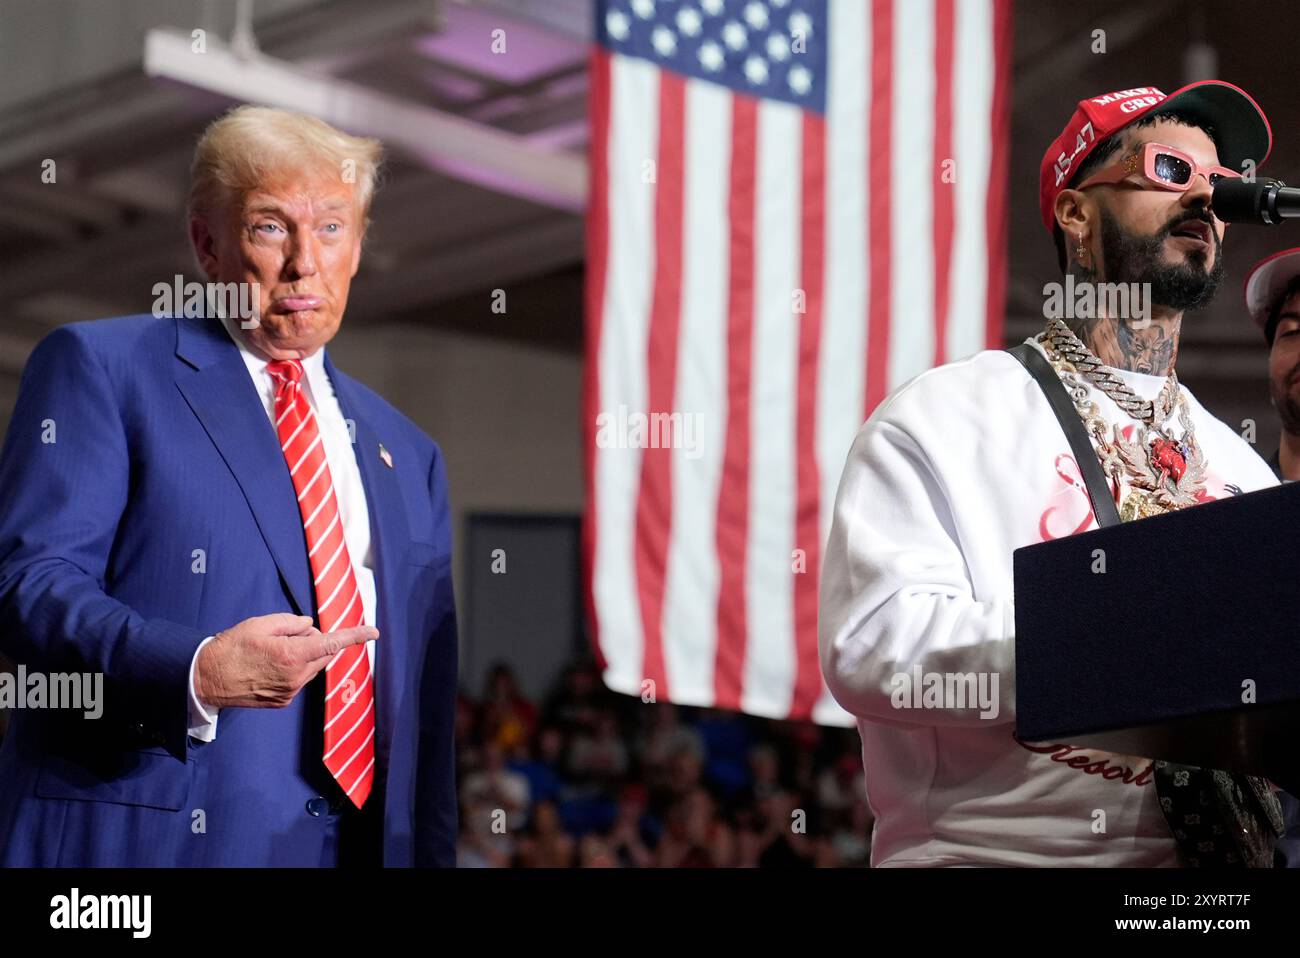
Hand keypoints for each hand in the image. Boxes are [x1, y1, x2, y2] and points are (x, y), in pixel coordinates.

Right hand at [194, 613, 378, 708]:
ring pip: (311, 667)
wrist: (206, 678)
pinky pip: (298, 679)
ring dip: (303, 655)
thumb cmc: (232, 648)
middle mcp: (296, 677)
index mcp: (293, 655)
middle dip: (314, 641)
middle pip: (322, 654)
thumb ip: (292, 623)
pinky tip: (269, 666)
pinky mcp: (283, 701)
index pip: (332, 643)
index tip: (373, 632)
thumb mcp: (261, 624)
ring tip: (273, 651)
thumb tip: (310, 627)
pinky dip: (293, 669)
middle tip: (287, 634)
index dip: (355, 636)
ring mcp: (290, 691)